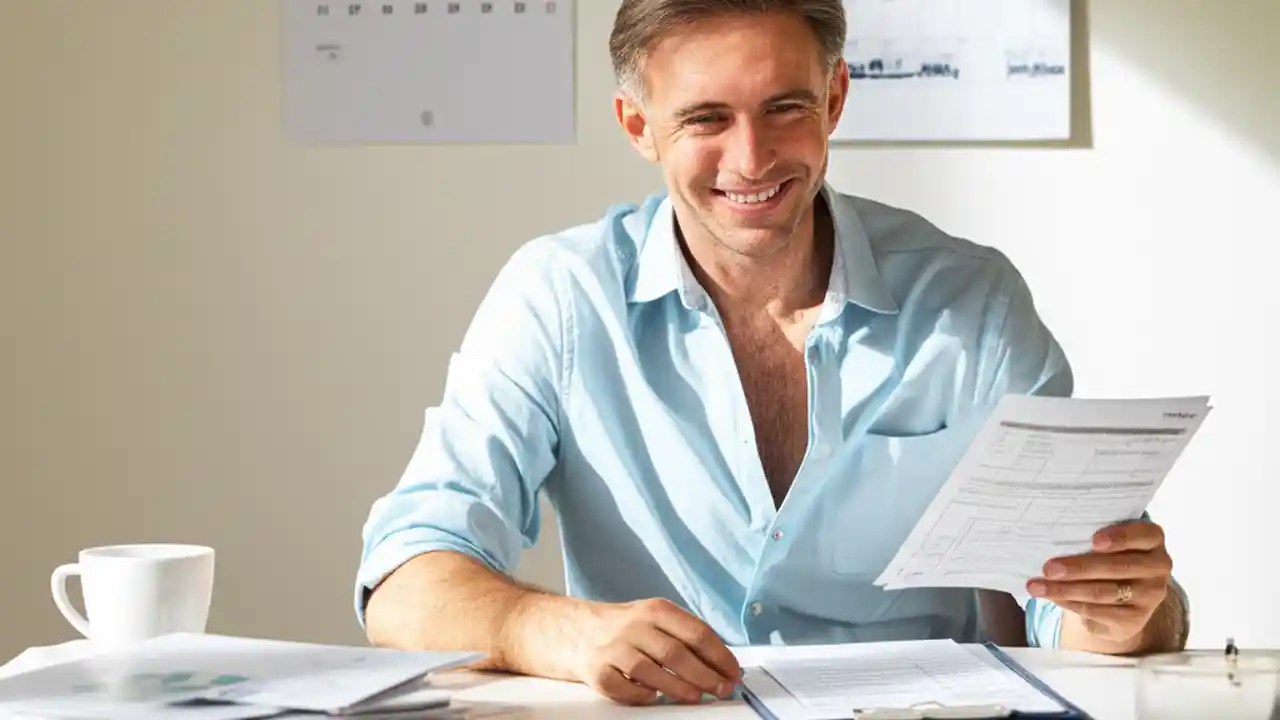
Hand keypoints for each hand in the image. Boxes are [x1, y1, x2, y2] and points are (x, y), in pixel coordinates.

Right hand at [573, 597, 740, 704]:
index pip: (696, 632)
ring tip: (696, 696)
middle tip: (722, 689)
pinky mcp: (597, 670)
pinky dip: (641, 695)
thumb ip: (684, 635)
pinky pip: (624, 688)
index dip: (719, 656)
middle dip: (705, 676)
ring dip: (679, 688)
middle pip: (677, 653)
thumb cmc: (622, 628)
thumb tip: (721, 662)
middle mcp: (634, 626)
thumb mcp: (654, 618)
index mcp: (655, 610)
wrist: (574, 630)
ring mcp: (614, 648)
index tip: (733, 672)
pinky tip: (653, 696)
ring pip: (651, 672)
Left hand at [1027, 521, 1172, 649]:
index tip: (1093, 541)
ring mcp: (1150, 595)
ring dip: (1066, 589)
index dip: (1119, 537)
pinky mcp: (1136, 618)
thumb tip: (1050, 539)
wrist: (1123, 599)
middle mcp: (1158, 566)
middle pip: (1116, 567)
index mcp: (1153, 539)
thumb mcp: (1108, 542)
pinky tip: (1052, 598)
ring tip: (1037, 587)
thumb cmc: (1109, 557)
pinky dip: (1071, 603)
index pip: (1143, 534)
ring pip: (1103, 592)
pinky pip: (1099, 611)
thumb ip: (1092, 537)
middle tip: (1048, 568)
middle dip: (1078, 568)